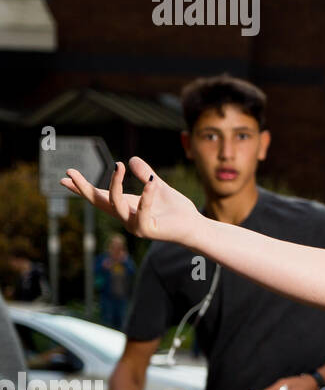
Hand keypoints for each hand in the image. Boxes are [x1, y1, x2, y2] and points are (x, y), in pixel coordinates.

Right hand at [61, 158, 201, 245]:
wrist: (194, 226)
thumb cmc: (176, 210)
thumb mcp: (157, 187)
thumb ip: (145, 174)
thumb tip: (131, 159)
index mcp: (126, 207)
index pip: (100, 197)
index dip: (82, 187)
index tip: (65, 177)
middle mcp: (126, 217)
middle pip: (99, 202)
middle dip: (83, 188)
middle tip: (70, 172)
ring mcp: (134, 225)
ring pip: (116, 205)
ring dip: (115, 185)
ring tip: (119, 165)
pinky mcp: (147, 230)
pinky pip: (142, 212)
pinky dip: (146, 197)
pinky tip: (150, 183)